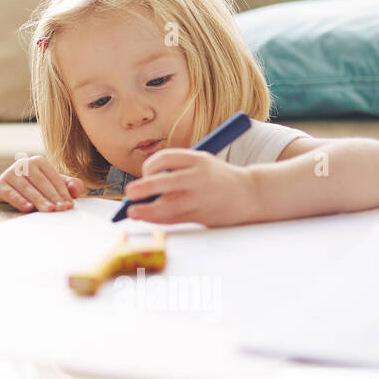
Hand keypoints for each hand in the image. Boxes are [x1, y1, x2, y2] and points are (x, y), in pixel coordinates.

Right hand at [0, 154, 83, 212]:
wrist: (7, 194)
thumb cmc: (35, 190)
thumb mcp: (54, 186)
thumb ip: (70, 186)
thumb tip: (76, 190)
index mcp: (38, 162)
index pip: (53, 178)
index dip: (62, 192)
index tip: (69, 205)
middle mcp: (23, 164)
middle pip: (41, 182)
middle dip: (53, 196)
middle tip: (61, 209)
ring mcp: (10, 174)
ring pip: (27, 188)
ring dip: (39, 199)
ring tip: (49, 210)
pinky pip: (11, 194)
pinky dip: (20, 201)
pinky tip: (28, 208)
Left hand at [122, 149, 257, 225]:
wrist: (249, 194)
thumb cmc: (215, 177)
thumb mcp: (200, 162)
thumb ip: (175, 169)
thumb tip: (143, 186)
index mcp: (197, 159)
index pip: (164, 159)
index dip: (149, 166)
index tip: (145, 174)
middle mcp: (198, 178)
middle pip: (163, 182)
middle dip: (143, 188)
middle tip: (129, 193)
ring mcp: (200, 198)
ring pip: (167, 206)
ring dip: (146, 211)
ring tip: (132, 212)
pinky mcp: (201, 215)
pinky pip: (174, 219)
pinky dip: (158, 219)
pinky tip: (146, 218)